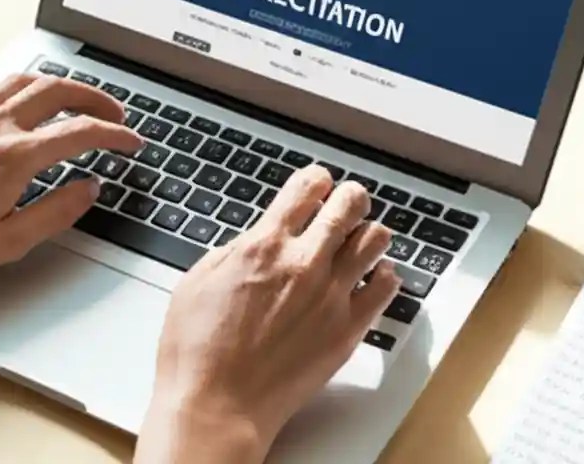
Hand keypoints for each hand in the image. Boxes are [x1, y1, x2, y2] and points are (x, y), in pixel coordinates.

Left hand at [0, 73, 141, 299]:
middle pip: (56, 92)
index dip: (115, 135)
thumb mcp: (8, 243)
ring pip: (22, 82)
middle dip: (94, 98)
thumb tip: (88, 189)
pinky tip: (17, 97)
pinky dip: (12, 86)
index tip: (131, 141)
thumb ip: (56, 212)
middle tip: (114, 114)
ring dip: (57, 85)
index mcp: (14, 159)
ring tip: (75, 99)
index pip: (80, 133)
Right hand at [136, 166, 401, 463]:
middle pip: (349, 205)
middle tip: (347, 203)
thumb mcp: (196, 282)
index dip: (315, 180)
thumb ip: (233, 252)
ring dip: (368, 233)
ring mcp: (331, 296)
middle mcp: (303, 263)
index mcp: (263, 246)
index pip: (306, 188)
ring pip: (375, 240)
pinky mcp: (348, 330)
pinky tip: (371, 279)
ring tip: (360, 241)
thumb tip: (255, 240)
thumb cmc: (197, 352)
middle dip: (349, 197)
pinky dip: (383, 276)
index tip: (318, 184)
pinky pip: (387, 287)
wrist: (217, 405)